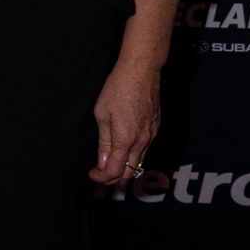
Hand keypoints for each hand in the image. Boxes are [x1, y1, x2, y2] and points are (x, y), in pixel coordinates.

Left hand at [90, 57, 159, 184]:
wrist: (141, 71)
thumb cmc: (119, 88)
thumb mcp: (102, 115)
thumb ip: (104, 142)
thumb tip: (103, 162)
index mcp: (125, 139)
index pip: (115, 171)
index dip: (102, 178)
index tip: (93, 174)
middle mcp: (142, 140)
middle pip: (130, 172)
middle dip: (114, 178)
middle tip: (101, 174)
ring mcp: (151, 134)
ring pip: (139, 162)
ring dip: (125, 168)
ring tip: (110, 164)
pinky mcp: (156, 127)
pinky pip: (145, 149)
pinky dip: (134, 156)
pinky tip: (124, 150)